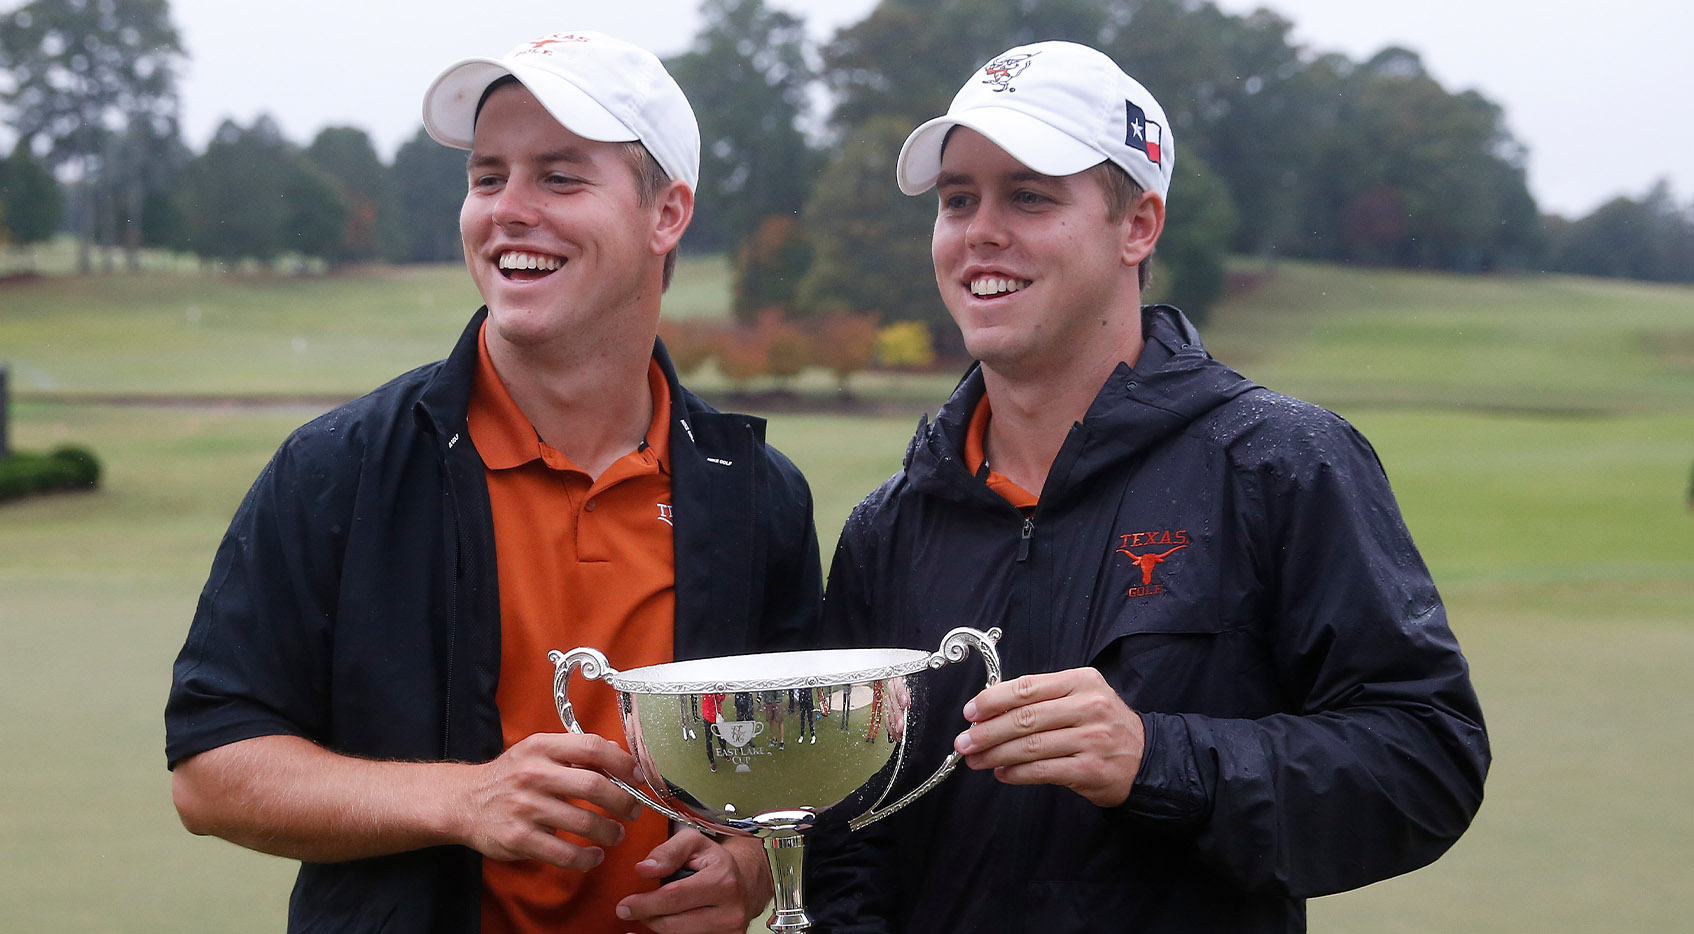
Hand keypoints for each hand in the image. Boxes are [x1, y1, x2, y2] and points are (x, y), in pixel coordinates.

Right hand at [456, 732, 641, 870]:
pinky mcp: (519, 838)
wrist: (464, 801)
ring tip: (616, 834)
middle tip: (633, 811)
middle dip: (623, 802)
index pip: (592, 747)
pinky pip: (565, 853)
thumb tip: (620, 757)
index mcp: (541, 747)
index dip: (622, 763)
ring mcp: (525, 808)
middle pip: (594, 786)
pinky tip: (594, 856)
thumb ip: (576, 752)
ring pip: (585, 823)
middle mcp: (533, 774)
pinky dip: (587, 858)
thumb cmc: (510, 776)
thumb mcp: (538, 752)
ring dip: (610, 832)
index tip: (637, 777)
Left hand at [616, 830, 768, 933]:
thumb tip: (645, 869)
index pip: (674, 898)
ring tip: (648, 916)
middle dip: (648, 917)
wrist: (745, 883)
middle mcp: (730, 911)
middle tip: (631, 910)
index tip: (625, 905)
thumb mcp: (693, 843)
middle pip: (673, 924)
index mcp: (723, 882)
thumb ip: (668, 851)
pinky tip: (656, 930)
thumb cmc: (716, 863)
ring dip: (657, 929)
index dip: (645, 903)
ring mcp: (730, 932)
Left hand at [954, 668, 1144, 807]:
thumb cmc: (1103, 726)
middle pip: (1025, 719)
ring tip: (976, 760)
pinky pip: (1043, 770)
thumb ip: (1042, 697)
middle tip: (964, 742)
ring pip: (1030, 746)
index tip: (970, 712)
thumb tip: (990, 704)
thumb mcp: (1081, 697)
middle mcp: (1089, 707)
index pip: (1028, 687)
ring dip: (996, 755)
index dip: (993, 700)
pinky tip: (1002, 774)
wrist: (1146, 760)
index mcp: (1082, 681)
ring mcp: (1092, 739)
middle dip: (987, 732)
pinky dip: (1017, 773)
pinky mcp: (1091, 770)